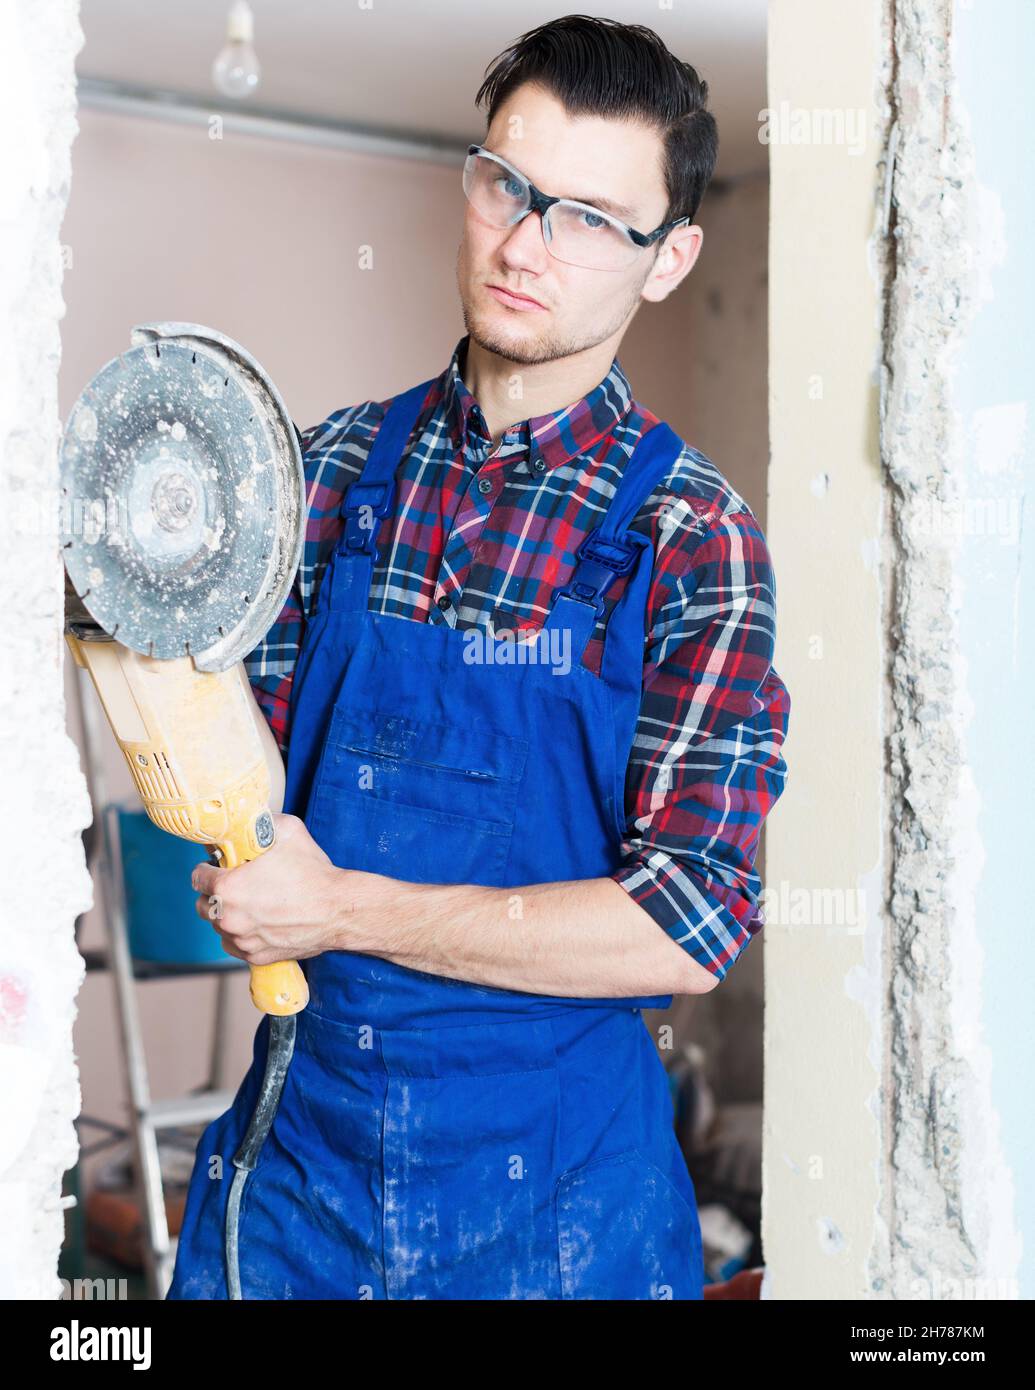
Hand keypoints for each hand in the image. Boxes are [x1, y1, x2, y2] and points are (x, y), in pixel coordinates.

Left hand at [191, 813, 348, 965]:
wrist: (339, 910)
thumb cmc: (313, 873)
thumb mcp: (287, 831)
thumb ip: (260, 823)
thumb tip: (249, 820)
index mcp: (228, 888)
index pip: (198, 877)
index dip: (208, 868)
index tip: (218, 868)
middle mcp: (229, 917)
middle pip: (203, 904)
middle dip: (215, 894)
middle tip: (236, 885)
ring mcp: (241, 940)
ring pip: (219, 926)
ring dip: (229, 915)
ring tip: (252, 904)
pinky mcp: (255, 956)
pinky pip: (236, 944)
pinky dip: (242, 934)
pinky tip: (260, 921)